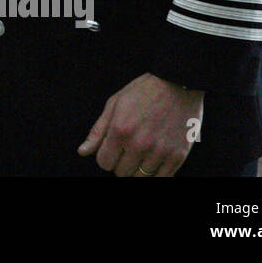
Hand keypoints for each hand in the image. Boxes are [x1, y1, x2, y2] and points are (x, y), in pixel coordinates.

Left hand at [77, 73, 203, 176]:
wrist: (178, 83)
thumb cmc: (144, 92)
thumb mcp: (115, 104)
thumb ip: (98, 131)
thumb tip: (82, 152)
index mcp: (120, 130)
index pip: (104, 163)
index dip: (106, 156)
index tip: (113, 148)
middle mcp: (139, 144)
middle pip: (121, 173)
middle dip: (121, 162)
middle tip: (129, 148)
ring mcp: (160, 152)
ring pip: (140, 178)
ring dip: (138, 168)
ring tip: (143, 151)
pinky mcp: (178, 156)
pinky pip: (162, 179)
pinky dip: (156, 173)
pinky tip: (155, 159)